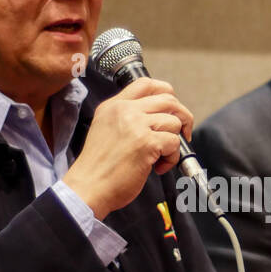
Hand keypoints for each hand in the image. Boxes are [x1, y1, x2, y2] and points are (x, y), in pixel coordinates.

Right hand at [63, 77, 193, 218]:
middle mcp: (125, 110)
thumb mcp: (105, 129)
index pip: (146, 84)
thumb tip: (158, 117)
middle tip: (181, 134)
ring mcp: (136, 125)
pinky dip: (172, 158)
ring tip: (161, 158)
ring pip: (174, 122)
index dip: (166, 93)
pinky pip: (174, 143)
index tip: (171, 110)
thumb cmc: (98, 167)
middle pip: (168, 100)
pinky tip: (158, 167)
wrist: (88, 187)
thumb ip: (126, 118)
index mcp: (114, 105)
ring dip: (174, 142)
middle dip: (182, 117)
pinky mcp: (146, 143)